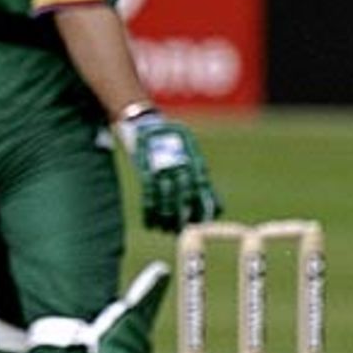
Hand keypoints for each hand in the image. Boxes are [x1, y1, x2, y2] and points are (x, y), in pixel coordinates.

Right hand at [114, 109, 221, 232]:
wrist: (145, 121)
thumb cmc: (168, 136)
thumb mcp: (187, 146)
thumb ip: (196, 167)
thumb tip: (207, 193)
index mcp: (193, 159)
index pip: (203, 187)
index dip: (204, 206)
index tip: (203, 222)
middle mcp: (180, 164)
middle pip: (185, 196)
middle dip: (184, 216)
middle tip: (183, 231)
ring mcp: (162, 166)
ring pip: (167, 198)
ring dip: (166, 218)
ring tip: (165, 230)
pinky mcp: (145, 168)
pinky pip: (149, 194)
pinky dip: (149, 211)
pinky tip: (150, 223)